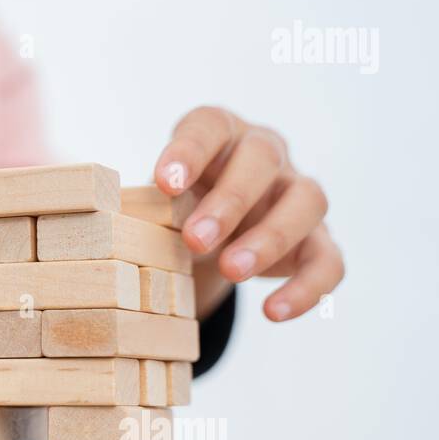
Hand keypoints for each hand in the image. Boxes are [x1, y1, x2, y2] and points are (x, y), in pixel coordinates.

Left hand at [153, 106, 343, 321]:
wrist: (214, 233)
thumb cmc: (179, 208)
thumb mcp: (157, 201)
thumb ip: (142, 206)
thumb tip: (109, 226)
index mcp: (220, 133)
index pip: (207, 127)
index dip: (188, 152)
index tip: (165, 184)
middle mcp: (267, 153)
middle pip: (262, 159)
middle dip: (229, 201)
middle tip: (195, 240)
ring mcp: (297, 194)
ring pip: (307, 201)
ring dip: (270, 237)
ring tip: (232, 271)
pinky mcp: (319, 239)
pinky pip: (329, 260)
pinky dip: (307, 287)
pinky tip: (273, 312)